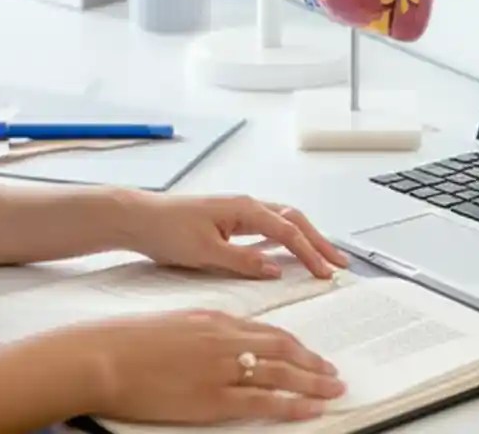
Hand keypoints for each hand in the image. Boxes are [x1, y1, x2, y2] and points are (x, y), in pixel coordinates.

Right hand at [77, 308, 345, 423]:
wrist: (103, 356)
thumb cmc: (127, 342)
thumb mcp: (174, 322)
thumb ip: (203, 330)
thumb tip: (222, 339)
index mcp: (215, 319)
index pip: (267, 330)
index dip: (295, 344)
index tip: (309, 353)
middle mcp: (225, 340)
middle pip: (283, 349)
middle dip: (313, 362)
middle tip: (333, 373)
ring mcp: (221, 368)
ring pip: (282, 374)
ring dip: (313, 383)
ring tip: (333, 390)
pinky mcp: (213, 397)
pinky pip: (264, 401)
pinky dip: (293, 405)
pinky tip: (310, 409)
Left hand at [120, 193, 350, 279]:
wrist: (137, 217)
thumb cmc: (166, 229)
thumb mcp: (205, 252)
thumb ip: (243, 261)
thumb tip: (276, 268)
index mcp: (244, 209)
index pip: (288, 231)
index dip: (310, 253)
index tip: (326, 273)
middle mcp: (246, 205)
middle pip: (295, 220)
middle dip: (320, 242)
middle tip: (341, 263)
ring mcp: (239, 211)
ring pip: (284, 221)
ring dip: (306, 238)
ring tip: (325, 257)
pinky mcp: (230, 220)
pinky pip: (268, 227)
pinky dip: (287, 237)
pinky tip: (291, 251)